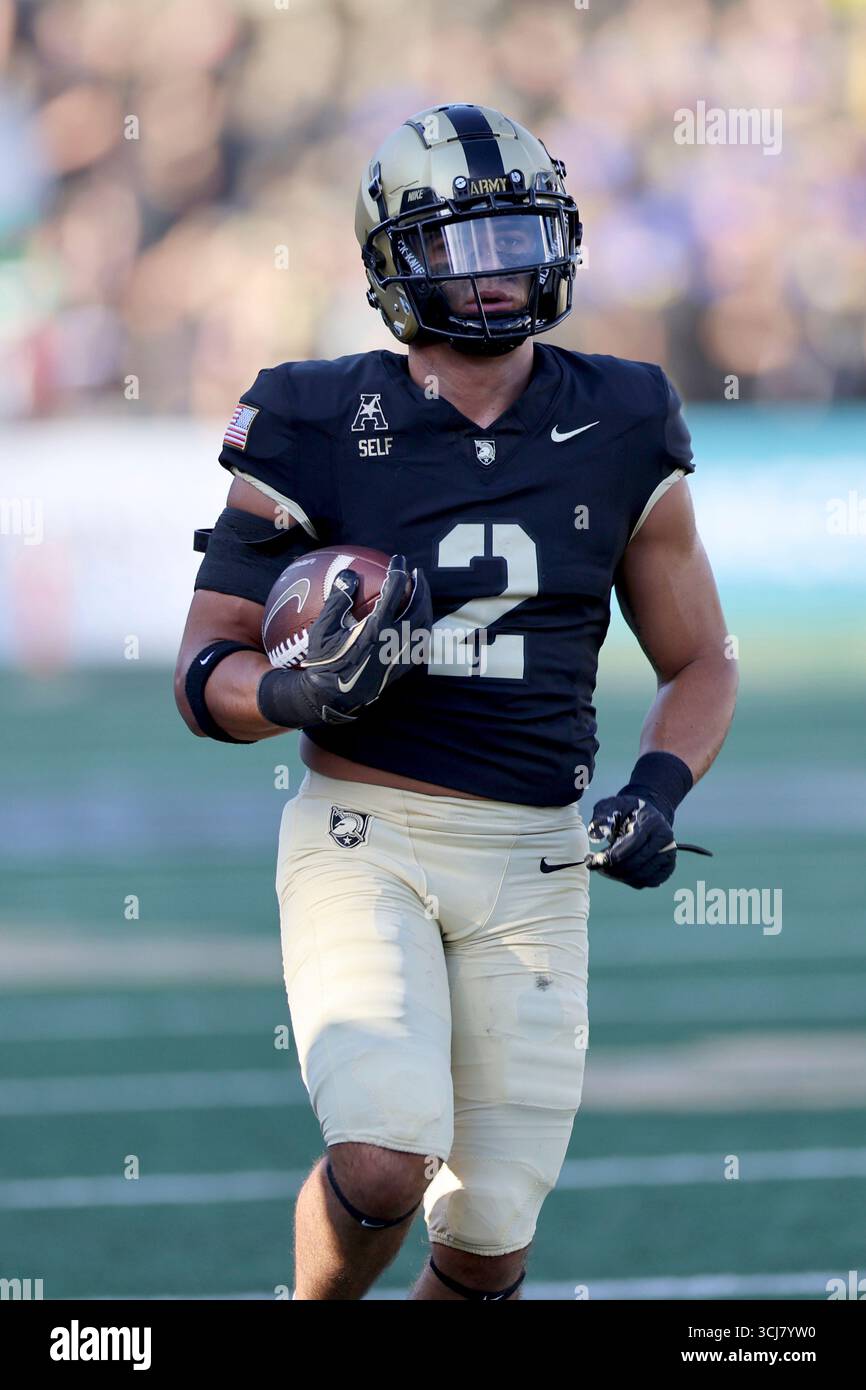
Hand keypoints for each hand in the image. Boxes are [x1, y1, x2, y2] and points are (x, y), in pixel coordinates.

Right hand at [257, 554, 431, 726]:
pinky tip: (417, 621)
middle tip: (417, 573)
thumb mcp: (322, 630)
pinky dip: (423, 627)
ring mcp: (401, 656)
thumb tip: (349, 573)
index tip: (398, 559)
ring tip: (420, 594)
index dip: (399, 571)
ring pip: (424, 626)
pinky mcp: (402, 668)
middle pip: (418, 607)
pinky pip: (420, 643)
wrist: (332, 698)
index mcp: (376, 628)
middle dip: (421, 587)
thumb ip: (338, 600)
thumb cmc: (324, 662)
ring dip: (425, 606)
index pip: (395, 591)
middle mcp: (394, 641)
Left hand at [587, 794, 676, 889]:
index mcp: (652, 821)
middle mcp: (665, 837)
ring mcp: (669, 853)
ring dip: (620, 876)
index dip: (615, 854)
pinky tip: (619, 873)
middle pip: (638, 861)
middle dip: (614, 868)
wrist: (647, 814)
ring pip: (643, 875)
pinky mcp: (668, 866)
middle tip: (596, 866)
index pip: (635, 841)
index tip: (597, 860)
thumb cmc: (627, 811)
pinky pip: (649, 881)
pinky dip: (632, 881)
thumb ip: (602, 817)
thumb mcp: (612, 805)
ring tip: (604, 869)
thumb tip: (596, 836)